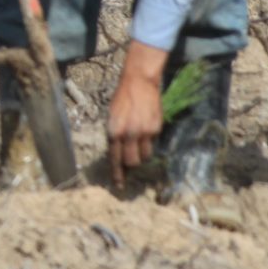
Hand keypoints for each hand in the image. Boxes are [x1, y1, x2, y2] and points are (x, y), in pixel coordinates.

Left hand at [107, 41, 169, 188]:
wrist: (138, 82)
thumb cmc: (122, 99)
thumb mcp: (112, 118)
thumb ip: (115, 136)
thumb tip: (118, 154)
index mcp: (114, 132)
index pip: (115, 159)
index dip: (117, 174)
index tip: (119, 185)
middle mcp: (128, 135)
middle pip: (132, 163)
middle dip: (131, 166)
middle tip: (131, 161)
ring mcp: (143, 132)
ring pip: (144, 156)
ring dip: (141, 154)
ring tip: (139, 142)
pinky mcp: (155, 129)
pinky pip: (152, 143)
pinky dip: (149, 141)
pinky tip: (146, 128)